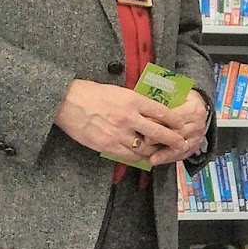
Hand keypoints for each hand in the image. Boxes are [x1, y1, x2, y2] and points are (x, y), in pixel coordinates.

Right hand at [54, 79, 174, 159]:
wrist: (67, 101)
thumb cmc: (91, 93)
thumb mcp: (118, 91)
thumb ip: (135, 102)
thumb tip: (151, 111)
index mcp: (132, 100)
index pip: (161, 112)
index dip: (174, 121)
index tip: (181, 125)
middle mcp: (128, 117)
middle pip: (158, 132)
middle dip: (172, 139)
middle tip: (181, 143)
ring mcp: (118, 133)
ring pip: (145, 147)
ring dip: (155, 151)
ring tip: (162, 152)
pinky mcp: (108, 145)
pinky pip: (129, 155)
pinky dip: (138, 157)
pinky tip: (143, 157)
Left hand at [137, 91, 209, 167]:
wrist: (199, 108)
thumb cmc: (183, 100)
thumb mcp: (175, 95)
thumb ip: (163, 100)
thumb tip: (144, 106)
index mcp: (194, 108)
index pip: (175, 117)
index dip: (159, 121)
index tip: (144, 124)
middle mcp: (198, 124)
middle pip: (177, 133)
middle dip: (159, 139)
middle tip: (144, 141)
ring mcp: (197, 137)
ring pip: (179, 147)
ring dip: (164, 154)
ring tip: (151, 158)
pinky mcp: (194, 147)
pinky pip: (181, 155)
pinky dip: (168, 158)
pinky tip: (157, 161)